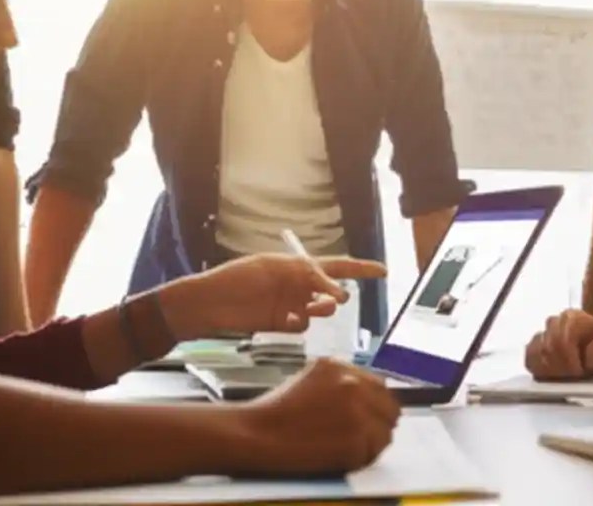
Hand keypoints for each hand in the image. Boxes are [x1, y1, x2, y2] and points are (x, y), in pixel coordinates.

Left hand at [159, 254, 386, 338]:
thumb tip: (337, 293)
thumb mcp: (274, 269)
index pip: (337, 265)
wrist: (208, 305)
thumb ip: (308, 279)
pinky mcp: (281, 325)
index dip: (361, 269)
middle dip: (338, 294)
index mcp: (297, 266)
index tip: (384, 272)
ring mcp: (291, 305)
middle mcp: (298, 285)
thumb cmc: (237, 278)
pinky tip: (287, 320)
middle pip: (332, 290)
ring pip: (321, 310)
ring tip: (313, 309)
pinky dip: (301, 323)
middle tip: (336, 299)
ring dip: (323, 309)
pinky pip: (303, 325)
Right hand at [235, 359, 400, 474]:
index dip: (375, 405)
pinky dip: (361, 458)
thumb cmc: (275, 411)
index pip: (380, 387)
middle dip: (377, 423)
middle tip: (360, 437)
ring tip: (346, 448)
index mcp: (341, 367)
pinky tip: (340, 456)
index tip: (368, 417)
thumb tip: (369, 397)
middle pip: (389, 408)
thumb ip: (341, 383)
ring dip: (371, 442)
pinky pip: (373, 453)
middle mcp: (353, 385)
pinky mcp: (355, 441)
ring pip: (385, 432)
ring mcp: (357, 412)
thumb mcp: (310, 380)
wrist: (255, 434)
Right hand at [525, 309, 592, 379]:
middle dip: (563, 369)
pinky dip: (542, 371)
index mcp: (573, 318)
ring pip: (536, 356)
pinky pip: (530, 360)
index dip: (571, 362)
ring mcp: (543, 334)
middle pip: (548, 350)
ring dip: (554, 371)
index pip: (561, 342)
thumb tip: (592, 351)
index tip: (582, 373)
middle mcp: (555, 322)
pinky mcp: (535, 348)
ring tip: (570, 376)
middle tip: (578, 376)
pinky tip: (558, 375)